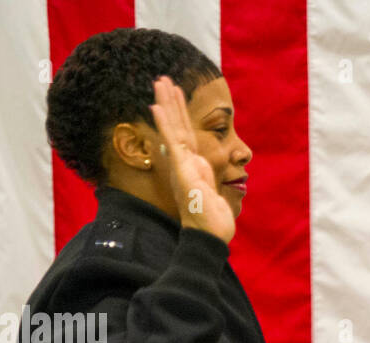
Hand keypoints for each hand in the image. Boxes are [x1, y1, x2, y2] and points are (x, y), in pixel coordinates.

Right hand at [149, 76, 234, 244]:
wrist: (209, 237)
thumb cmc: (212, 222)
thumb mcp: (213, 196)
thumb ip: (210, 185)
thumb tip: (210, 183)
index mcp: (192, 167)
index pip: (185, 135)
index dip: (180, 115)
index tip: (174, 95)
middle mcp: (184, 163)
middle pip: (177, 126)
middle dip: (171, 102)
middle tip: (163, 78)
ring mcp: (182, 166)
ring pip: (174, 128)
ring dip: (166, 104)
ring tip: (160, 81)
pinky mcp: (182, 170)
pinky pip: (172, 143)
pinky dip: (164, 124)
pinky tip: (156, 106)